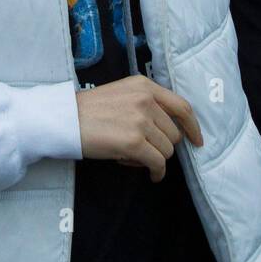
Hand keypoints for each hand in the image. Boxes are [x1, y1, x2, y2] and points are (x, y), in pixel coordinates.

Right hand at [76, 73, 203, 182]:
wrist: (63, 120)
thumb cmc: (89, 111)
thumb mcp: (122, 95)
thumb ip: (146, 104)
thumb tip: (170, 131)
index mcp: (144, 86)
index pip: (181, 107)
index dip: (193, 127)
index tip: (196, 140)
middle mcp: (146, 100)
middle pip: (173, 133)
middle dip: (162, 146)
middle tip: (142, 150)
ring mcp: (140, 120)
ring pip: (167, 150)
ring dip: (154, 158)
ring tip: (133, 156)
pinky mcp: (133, 142)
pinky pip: (157, 163)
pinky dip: (157, 172)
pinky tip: (151, 175)